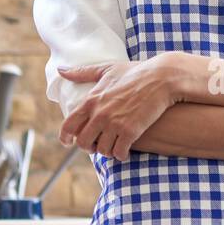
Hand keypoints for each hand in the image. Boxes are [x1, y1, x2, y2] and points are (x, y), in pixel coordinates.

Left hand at [57, 55, 181, 160]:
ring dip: (106, 151)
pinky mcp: (131, 131)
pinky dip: (120, 155)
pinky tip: (124, 152)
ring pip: (102, 150)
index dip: (65, 137)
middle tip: (96, 146)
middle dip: (89, 147)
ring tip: (112, 148)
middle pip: (84, 142)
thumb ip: (82, 73)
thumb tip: (61, 70)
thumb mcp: (106, 70)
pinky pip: (119, 152)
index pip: (68, 126)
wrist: (162, 78)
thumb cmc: (135, 72)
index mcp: (91, 101)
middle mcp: (100, 114)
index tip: (68, 142)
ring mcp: (115, 124)